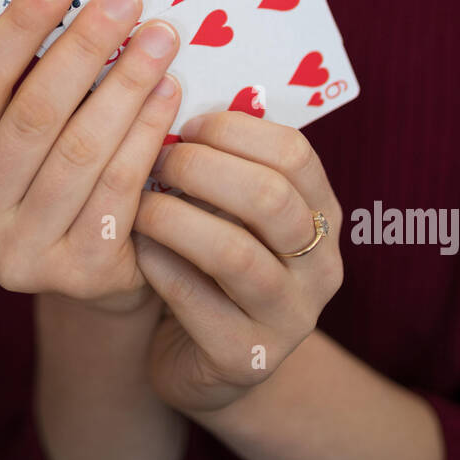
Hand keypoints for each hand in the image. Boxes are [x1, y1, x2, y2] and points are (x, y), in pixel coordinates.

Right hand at [0, 0, 182, 312]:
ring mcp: (22, 256)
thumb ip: (33, 87)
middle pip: (33, 115)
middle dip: (84, 47)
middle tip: (125, 0)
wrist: (101, 276)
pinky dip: (148, 133)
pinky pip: (120, 189)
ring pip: (81, 150)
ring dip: (125, 84)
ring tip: (158, 38)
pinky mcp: (80, 275)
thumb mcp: (29, 142)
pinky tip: (169, 92)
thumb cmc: (62, 184)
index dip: (18, 28)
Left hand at [132, 111, 343, 413]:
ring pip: (233, 253)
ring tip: (139, 205)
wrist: (210, 366)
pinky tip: (137, 249)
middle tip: (157, 161)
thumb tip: (172, 94)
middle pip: (269, 197)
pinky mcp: (246, 358)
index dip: (234, 129)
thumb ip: (223, 165)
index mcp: (322, 216)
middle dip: (201, 168)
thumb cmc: (211, 267)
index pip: (295, 154)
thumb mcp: (231, 214)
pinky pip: (196, 301)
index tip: (185, 124)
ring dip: (174, 218)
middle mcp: (320, 267)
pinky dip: (159, 265)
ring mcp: (289, 318)